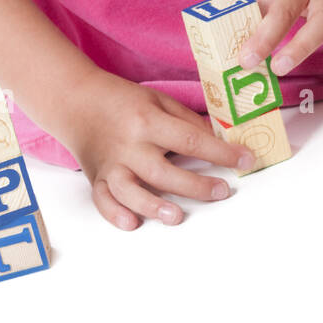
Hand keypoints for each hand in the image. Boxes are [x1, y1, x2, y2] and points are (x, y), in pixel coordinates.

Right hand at [66, 70, 254, 231]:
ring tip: (177, 216)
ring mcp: (111, 164)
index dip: (220, 152)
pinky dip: (114, 213)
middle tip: (222, 191)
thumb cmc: (123, 100)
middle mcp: (129, 145)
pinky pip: (103, 200)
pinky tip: (131, 222)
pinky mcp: (96, 179)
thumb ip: (186, 121)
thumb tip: (219, 141)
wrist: (77, 101)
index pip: (189, 139)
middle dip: (196, 185)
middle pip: (163, 171)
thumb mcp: (158, 100)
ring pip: (131, 191)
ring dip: (153, 206)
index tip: (245, 160)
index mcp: (147, 121)